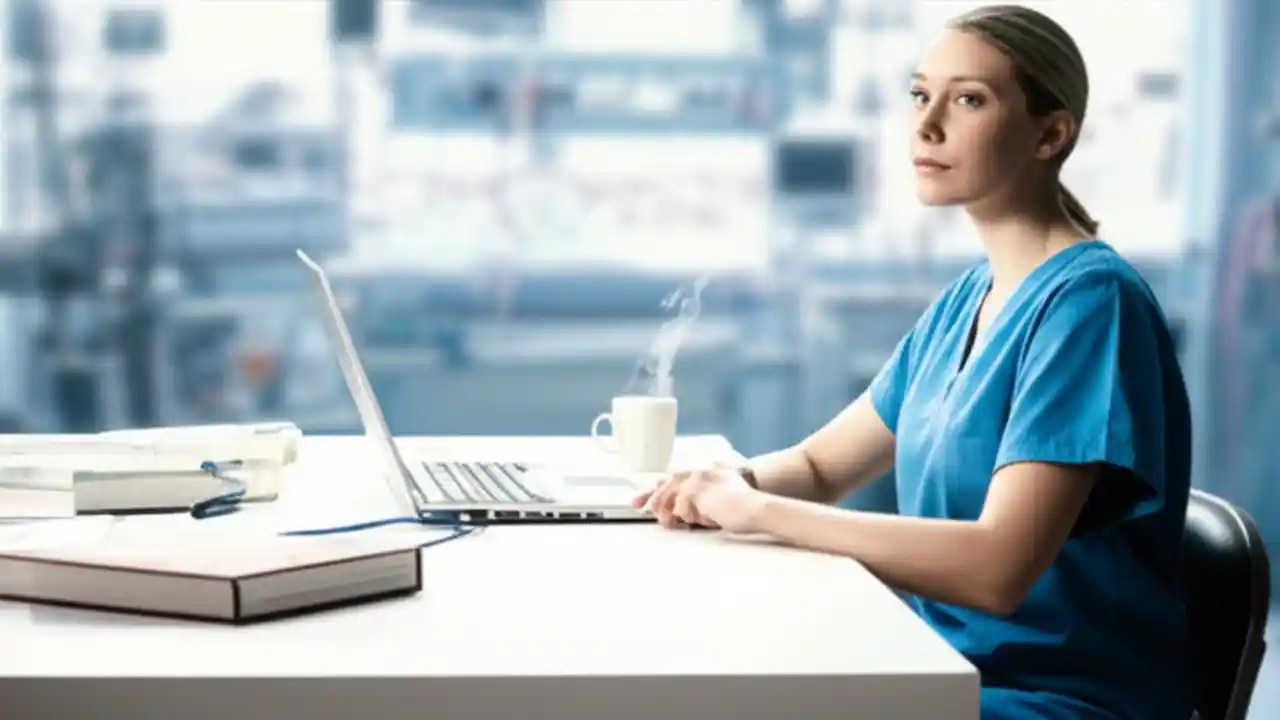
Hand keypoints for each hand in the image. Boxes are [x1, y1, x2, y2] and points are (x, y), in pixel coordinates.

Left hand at [631, 463, 767, 533]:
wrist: (757, 510)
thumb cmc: (742, 510)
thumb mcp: (716, 502)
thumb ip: (697, 501)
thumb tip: (675, 511)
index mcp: (704, 472)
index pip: (673, 479)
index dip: (655, 490)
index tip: (641, 500)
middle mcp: (699, 471)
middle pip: (666, 485)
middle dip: (652, 499)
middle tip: (641, 508)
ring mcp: (698, 479)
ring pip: (669, 497)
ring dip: (670, 513)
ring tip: (677, 522)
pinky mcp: (698, 490)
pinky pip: (681, 509)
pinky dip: (687, 517)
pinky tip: (700, 518)